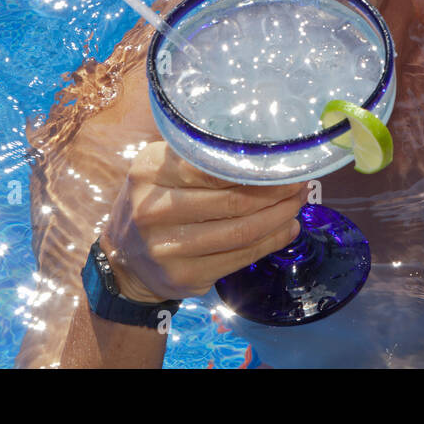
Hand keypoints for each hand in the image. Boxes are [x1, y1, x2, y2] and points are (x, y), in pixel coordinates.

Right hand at [101, 141, 308, 302]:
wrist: (123, 258)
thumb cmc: (152, 201)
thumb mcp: (159, 168)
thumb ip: (195, 156)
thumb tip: (256, 147)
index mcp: (149, 173)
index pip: (212, 167)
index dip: (254, 165)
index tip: (283, 161)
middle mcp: (154, 211)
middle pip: (233, 201)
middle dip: (276, 191)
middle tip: (299, 182)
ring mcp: (168, 249)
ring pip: (242, 232)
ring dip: (279, 217)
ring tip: (297, 203)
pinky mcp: (186, 276)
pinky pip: (241, 257)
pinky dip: (271, 242)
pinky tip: (287, 229)